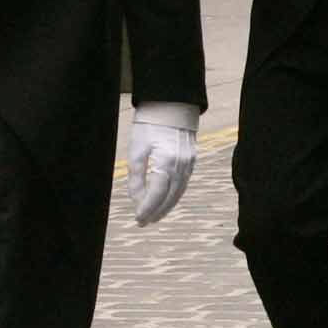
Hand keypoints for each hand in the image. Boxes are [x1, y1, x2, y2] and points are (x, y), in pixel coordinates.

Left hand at [124, 102, 199, 227]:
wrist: (171, 104)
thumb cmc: (150, 124)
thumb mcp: (137, 149)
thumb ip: (136, 176)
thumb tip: (136, 199)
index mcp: (166, 161)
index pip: (157, 193)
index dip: (147, 208)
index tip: (138, 219)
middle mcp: (181, 165)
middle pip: (169, 196)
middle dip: (156, 212)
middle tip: (144, 223)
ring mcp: (189, 163)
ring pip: (178, 192)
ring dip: (166, 206)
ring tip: (154, 216)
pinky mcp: (191, 159)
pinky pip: (183, 183)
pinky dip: (174, 195)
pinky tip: (166, 200)